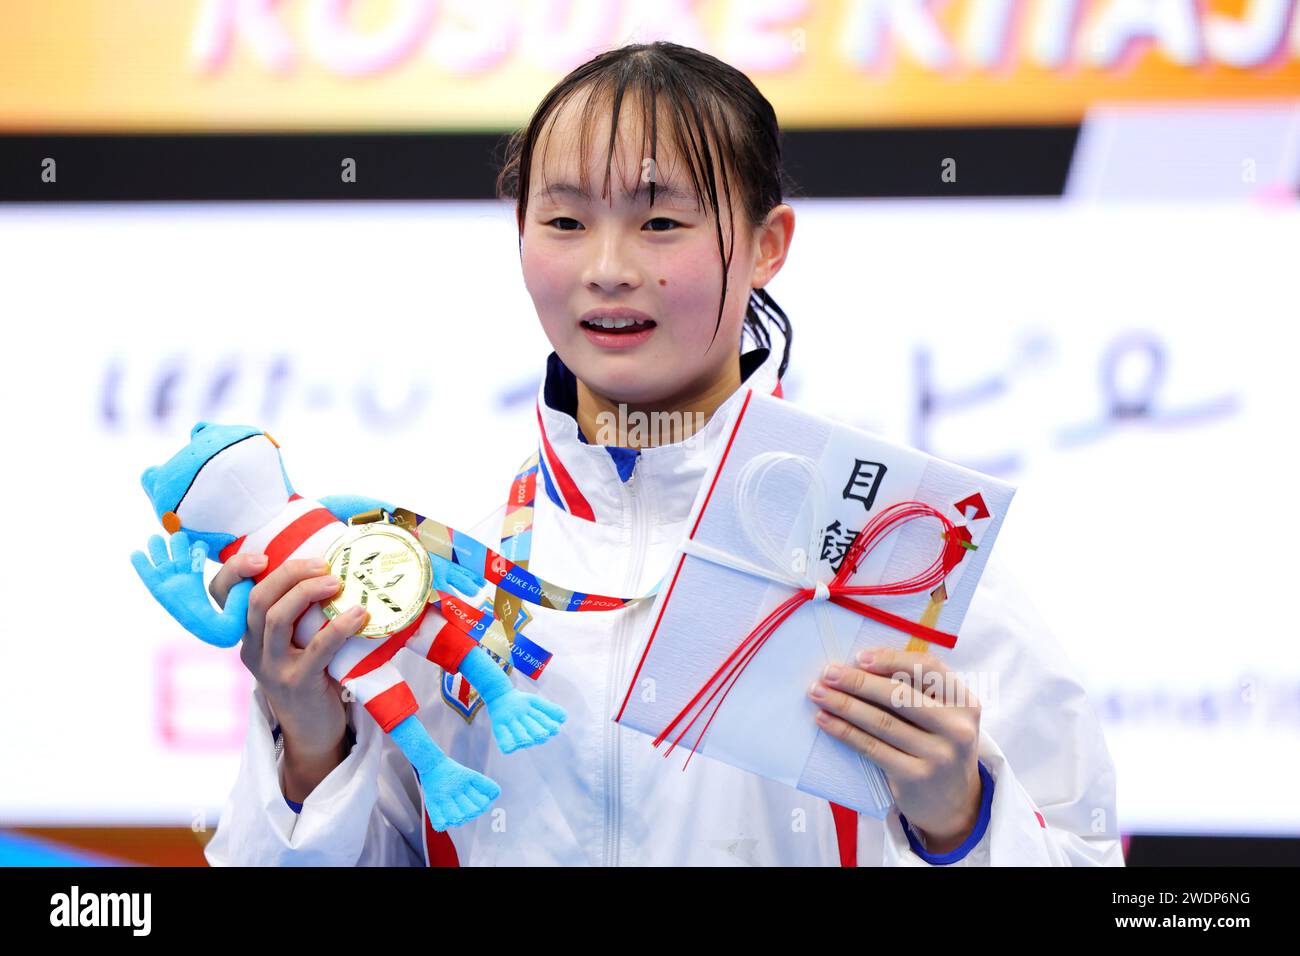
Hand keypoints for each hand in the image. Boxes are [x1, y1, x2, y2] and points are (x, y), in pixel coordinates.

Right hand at [209, 554, 366, 760]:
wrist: (313, 732)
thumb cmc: (310, 676)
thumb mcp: (294, 642)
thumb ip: (299, 612)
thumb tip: (332, 566)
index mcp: (248, 633)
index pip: (222, 594)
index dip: (234, 570)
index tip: (262, 556)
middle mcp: (252, 648)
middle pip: (256, 599)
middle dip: (289, 573)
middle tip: (322, 564)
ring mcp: (272, 668)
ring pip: (276, 618)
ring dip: (308, 592)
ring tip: (337, 583)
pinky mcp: (297, 684)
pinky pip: (316, 649)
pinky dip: (338, 627)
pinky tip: (358, 615)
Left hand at [808, 647, 982, 853]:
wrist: (956, 803)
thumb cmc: (938, 745)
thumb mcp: (945, 717)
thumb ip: (918, 691)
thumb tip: (861, 665)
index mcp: (965, 703)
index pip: (928, 668)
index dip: (892, 658)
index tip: (859, 656)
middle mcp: (957, 728)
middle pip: (900, 695)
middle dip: (858, 681)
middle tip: (828, 672)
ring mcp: (937, 755)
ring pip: (881, 722)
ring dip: (844, 704)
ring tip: (818, 693)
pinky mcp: (915, 777)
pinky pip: (871, 747)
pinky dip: (844, 731)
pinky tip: (825, 720)